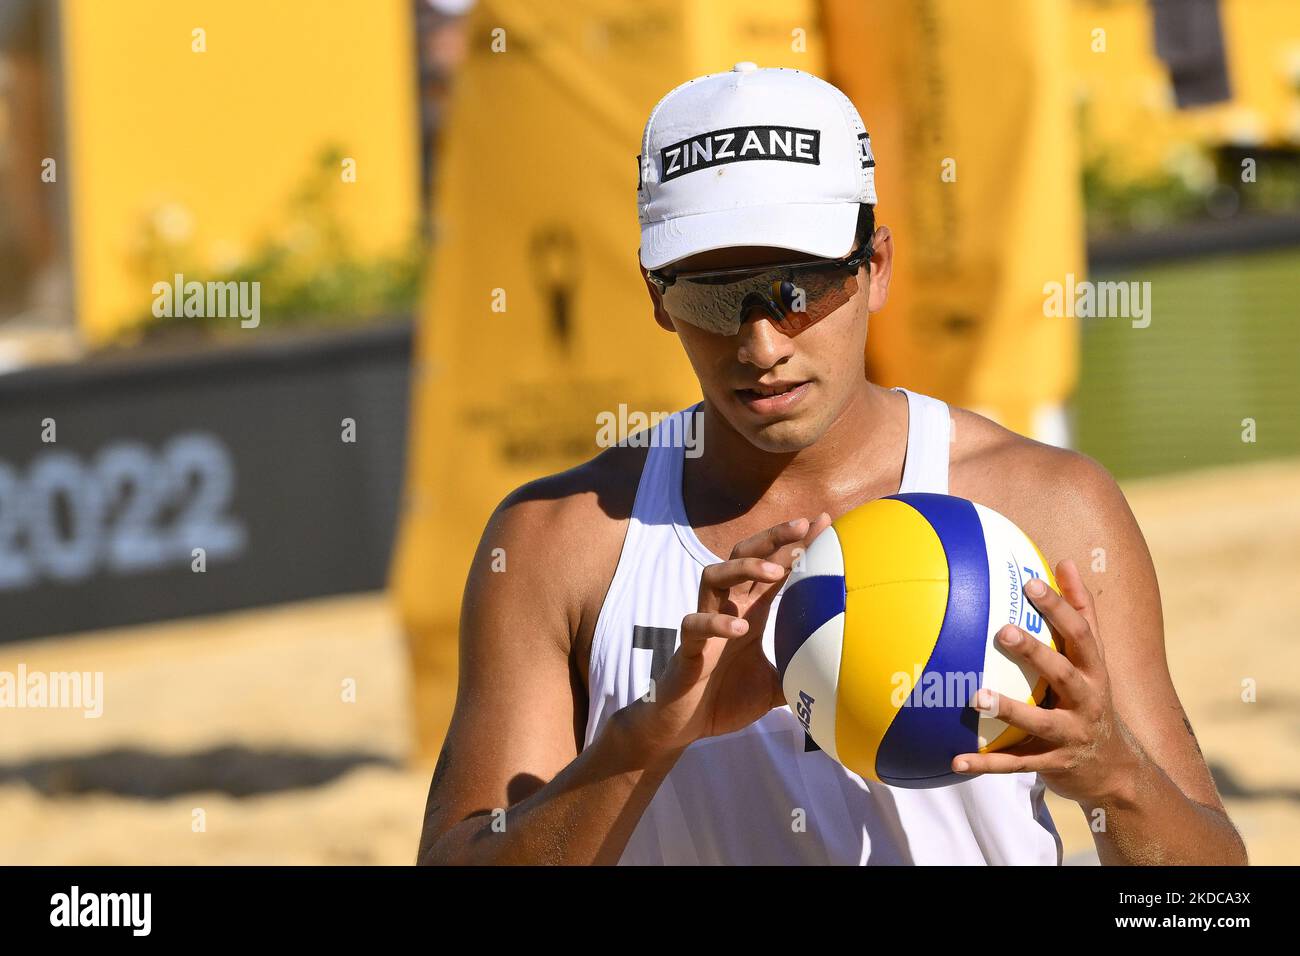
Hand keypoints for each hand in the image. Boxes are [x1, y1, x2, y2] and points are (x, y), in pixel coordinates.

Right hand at [631, 513, 832, 754]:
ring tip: (772, 573)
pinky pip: (695, 625)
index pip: (773, 568)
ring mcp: (705, 625)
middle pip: (743, 556)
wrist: (683, 725)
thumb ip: (801, 675)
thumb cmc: (725, 699)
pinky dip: (716, 623)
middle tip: (802, 526)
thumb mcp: (775, 687)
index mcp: (750, 612)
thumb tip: (843, 682)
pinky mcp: (688, 647)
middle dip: (772, 538)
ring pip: (713, 576)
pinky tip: (739, 629)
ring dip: (743, 569)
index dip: (796, 545)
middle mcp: (728, 609)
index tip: (824, 522)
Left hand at [951, 559, 1142, 802]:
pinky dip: (985, 762)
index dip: (1058, 608)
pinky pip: (1015, 764)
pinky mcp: (1052, 764)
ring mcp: (1070, 734)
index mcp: (1094, 671)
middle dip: (1035, 652)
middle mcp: (1086, 701)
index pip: (1080, 634)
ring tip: (975, 696)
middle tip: (1003, 630)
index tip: (1029, 583)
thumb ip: (1080, 612)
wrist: (1115, 770)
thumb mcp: (1093, 658)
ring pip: (1039, 722)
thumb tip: (1065, 561)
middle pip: (1062, 673)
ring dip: (1007, 709)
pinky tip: (954, 758)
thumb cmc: (1092, 699)